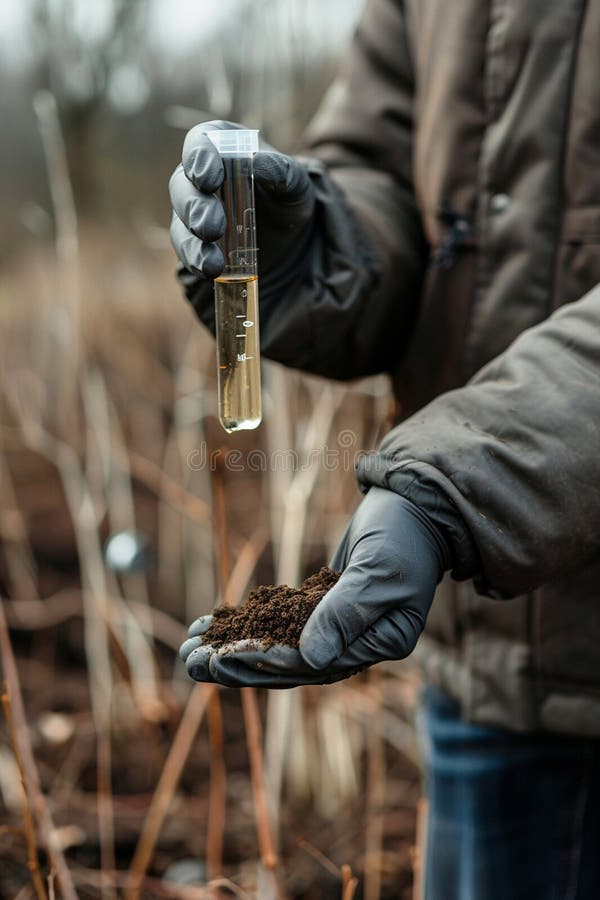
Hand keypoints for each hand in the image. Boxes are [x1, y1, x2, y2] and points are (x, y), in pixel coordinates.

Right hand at [169, 120, 315, 322]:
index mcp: (220, 148)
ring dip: (192, 241)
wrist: (289, 234)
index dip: (199, 158)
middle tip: (212, 227)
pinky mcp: (193, 240)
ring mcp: (192, 210)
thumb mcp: (295, 182)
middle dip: (194, 207)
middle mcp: (198, 176)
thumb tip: (258, 162)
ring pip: (180, 221)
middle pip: (182, 185)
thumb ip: (281, 169)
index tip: (209, 179)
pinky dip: (195, 261)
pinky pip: (186, 250)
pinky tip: (209, 270)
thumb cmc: (287, 195)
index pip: (199, 143)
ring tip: (212, 262)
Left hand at [179, 488, 449, 687]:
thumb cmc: (405, 536)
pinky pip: (276, 624)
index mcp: (377, 644)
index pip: (314, 664)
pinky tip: (208, 624)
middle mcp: (354, 645)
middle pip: (287, 664)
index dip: (265, 662)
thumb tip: (309, 658)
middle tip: (189, 662)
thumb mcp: (379, 571)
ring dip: (231, 650)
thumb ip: (346, 613)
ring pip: (276, 647)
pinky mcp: (318, 610)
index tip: (222, 657)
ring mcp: (335, 629)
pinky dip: (243, 625)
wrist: (413, 507)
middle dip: (235, 664)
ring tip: (187, 650)